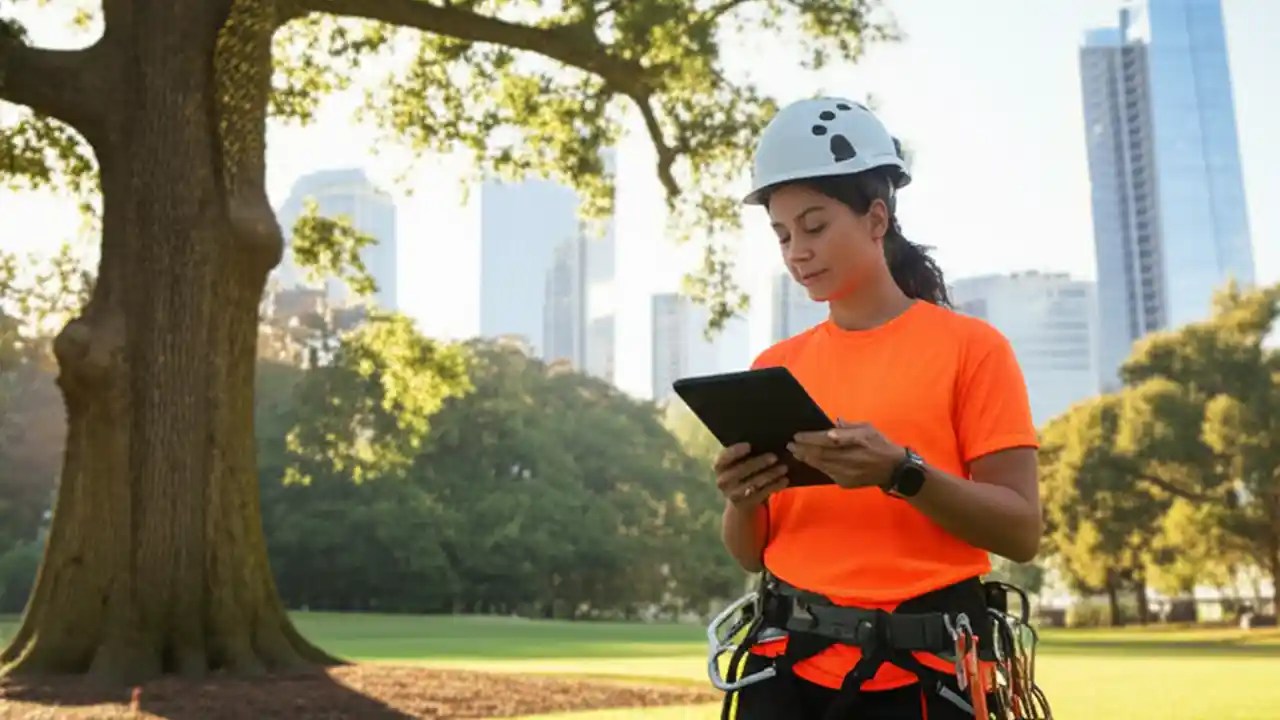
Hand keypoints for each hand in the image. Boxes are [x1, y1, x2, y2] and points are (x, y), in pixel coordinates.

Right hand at [714, 443, 788, 508]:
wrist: (739, 498)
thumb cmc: (741, 471)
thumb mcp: (737, 462)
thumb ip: (743, 453)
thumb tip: (764, 440)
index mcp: (719, 466)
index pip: (723, 457)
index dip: (735, 451)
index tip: (749, 445)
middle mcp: (722, 481)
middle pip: (741, 470)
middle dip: (759, 462)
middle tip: (774, 456)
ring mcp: (732, 494)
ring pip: (753, 483)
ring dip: (770, 474)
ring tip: (784, 467)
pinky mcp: (745, 504)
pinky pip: (762, 493)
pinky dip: (774, 486)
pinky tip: (784, 480)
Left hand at [787, 419, 903, 490]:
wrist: (894, 469)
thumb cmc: (880, 444)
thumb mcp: (867, 429)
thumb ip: (849, 428)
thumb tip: (833, 423)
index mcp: (855, 442)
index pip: (826, 440)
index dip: (810, 438)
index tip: (797, 435)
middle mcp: (848, 458)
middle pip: (820, 454)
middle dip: (803, 449)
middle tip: (790, 444)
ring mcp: (846, 473)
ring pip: (820, 465)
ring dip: (806, 458)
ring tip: (795, 452)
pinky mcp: (845, 482)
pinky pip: (826, 473)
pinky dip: (816, 466)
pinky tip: (809, 461)